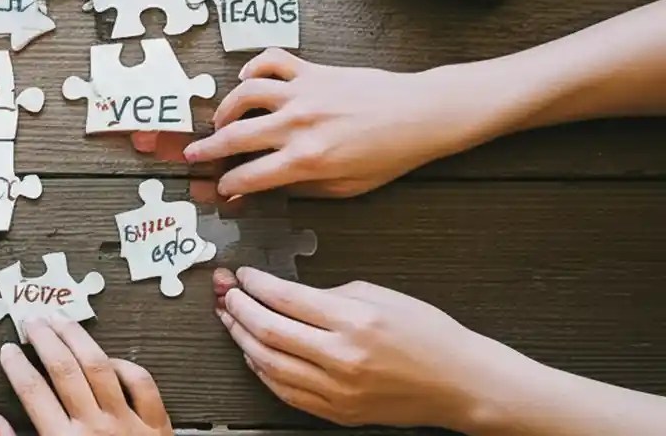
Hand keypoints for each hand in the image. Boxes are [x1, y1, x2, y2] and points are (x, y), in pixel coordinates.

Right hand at [0, 318, 171, 435]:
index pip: (32, 393)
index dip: (16, 366)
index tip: (7, 350)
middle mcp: (95, 428)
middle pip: (64, 369)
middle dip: (44, 340)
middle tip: (32, 321)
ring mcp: (128, 423)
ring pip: (99, 365)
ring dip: (78, 338)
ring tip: (62, 321)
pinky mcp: (156, 425)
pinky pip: (142, 383)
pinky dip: (125, 365)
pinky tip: (110, 358)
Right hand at [177, 48, 480, 199]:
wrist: (420, 114)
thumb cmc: (389, 155)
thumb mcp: (347, 187)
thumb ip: (304, 187)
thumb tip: (270, 188)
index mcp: (307, 160)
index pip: (250, 176)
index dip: (229, 186)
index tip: (222, 189)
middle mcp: (298, 125)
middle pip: (235, 137)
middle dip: (208, 150)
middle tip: (194, 156)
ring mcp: (303, 93)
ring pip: (244, 95)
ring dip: (225, 109)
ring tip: (220, 120)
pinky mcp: (313, 71)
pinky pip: (271, 62)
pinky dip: (253, 67)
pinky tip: (248, 79)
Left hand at [213, 267, 506, 429]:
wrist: (459, 381)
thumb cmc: (426, 333)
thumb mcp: (379, 294)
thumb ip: (329, 294)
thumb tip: (286, 294)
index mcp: (354, 320)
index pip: (285, 298)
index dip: (255, 283)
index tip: (243, 274)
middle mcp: (342, 357)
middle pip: (268, 331)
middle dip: (238, 308)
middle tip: (226, 294)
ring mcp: (338, 390)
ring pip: (269, 364)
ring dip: (241, 340)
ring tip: (231, 321)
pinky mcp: (339, 412)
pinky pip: (286, 392)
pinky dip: (263, 371)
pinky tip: (254, 354)